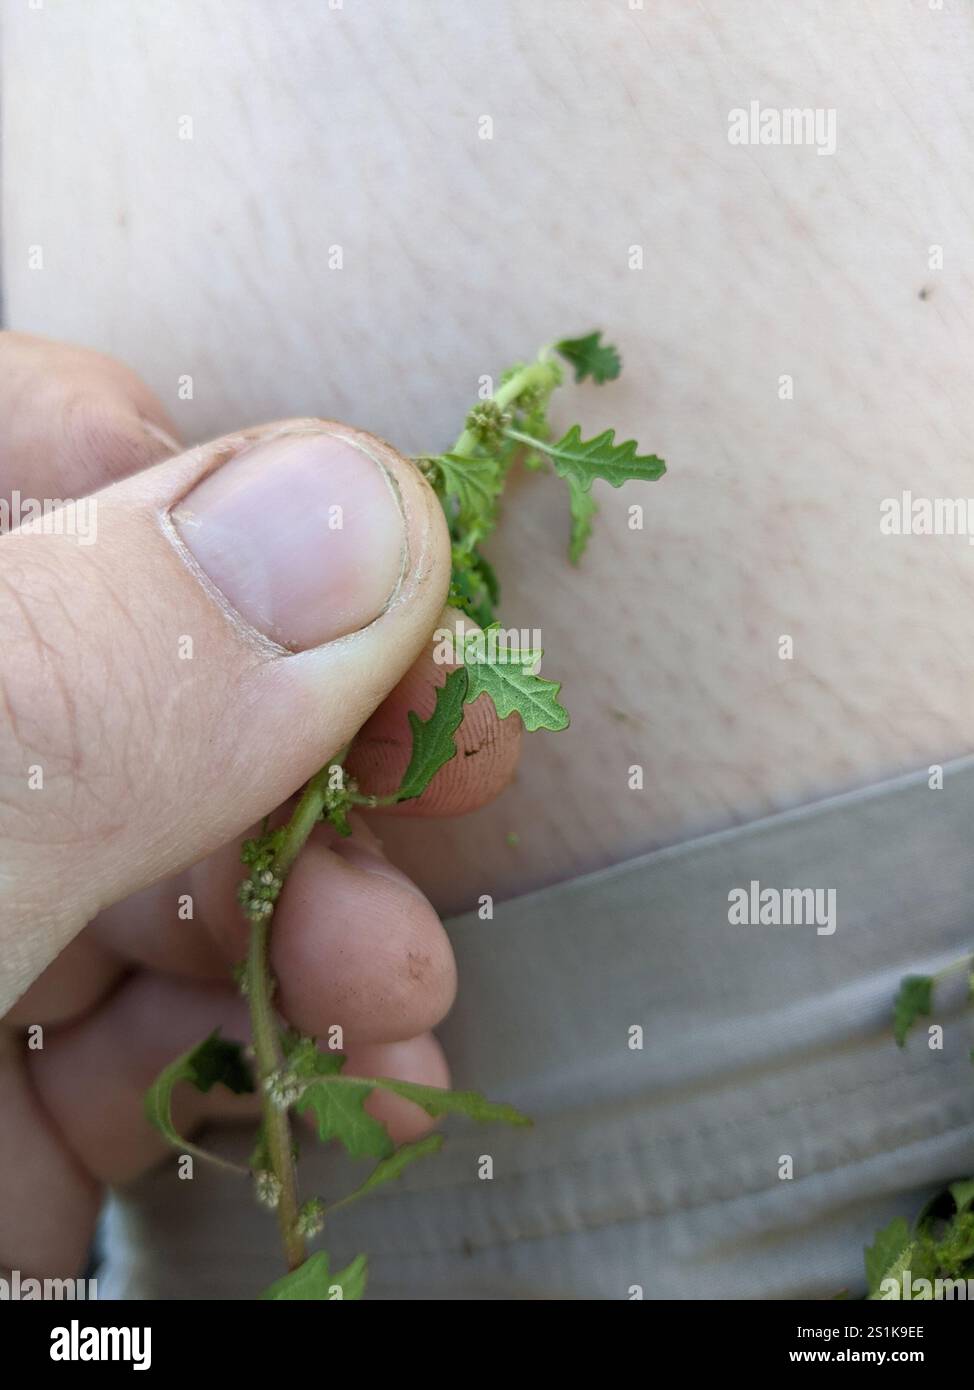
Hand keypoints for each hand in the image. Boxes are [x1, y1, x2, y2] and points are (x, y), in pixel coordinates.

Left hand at [0, 332, 519, 1277]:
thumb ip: (68, 695)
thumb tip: (348, 508)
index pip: (6, 450)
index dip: (175, 487)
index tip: (343, 580)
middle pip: (115, 668)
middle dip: (302, 732)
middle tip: (430, 779)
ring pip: (155, 851)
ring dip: (315, 908)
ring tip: (399, 981)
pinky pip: (146, 1023)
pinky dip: (272, 1041)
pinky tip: (365, 1070)